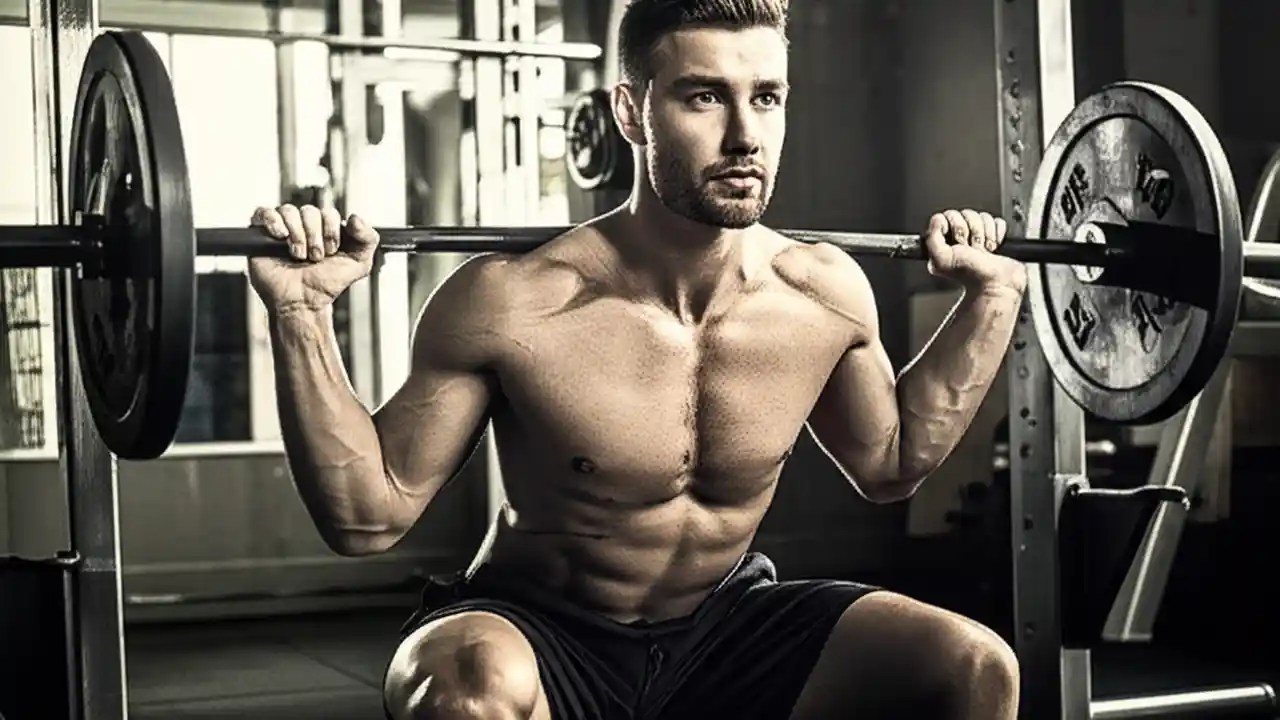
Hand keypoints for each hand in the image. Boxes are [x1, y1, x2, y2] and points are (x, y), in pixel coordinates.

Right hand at [246, 204, 379, 313]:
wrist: (302, 302)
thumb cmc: (326, 284)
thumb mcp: (359, 264)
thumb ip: (368, 239)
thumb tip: (356, 217)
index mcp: (325, 228)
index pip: (329, 212)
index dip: (332, 229)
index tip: (332, 251)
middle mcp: (304, 225)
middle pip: (309, 211)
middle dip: (315, 236)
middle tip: (315, 257)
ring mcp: (282, 228)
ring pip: (289, 211)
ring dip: (297, 234)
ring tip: (299, 255)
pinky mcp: (261, 234)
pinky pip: (264, 212)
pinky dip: (274, 221)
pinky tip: (281, 237)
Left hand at [923, 209, 1026, 291]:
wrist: (997, 284)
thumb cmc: (971, 277)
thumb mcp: (941, 260)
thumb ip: (932, 238)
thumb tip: (938, 219)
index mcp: (944, 242)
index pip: (948, 216)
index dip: (955, 226)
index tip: (958, 242)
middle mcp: (960, 238)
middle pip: (966, 214)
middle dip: (971, 232)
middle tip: (972, 249)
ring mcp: (978, 237)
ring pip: (982, 216)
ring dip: (984, 234)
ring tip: (983, 251)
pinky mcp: (994, 236)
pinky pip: (996, 221)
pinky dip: (997, 233)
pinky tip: (992, 248)